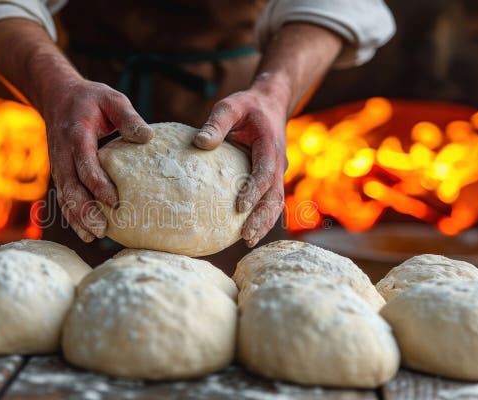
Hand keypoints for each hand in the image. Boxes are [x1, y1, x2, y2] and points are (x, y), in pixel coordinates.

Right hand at [42, 78, 153, 241]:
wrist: (57, 96)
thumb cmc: (90, 99)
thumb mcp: (111, 99)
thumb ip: (128, 117)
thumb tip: (149, 137)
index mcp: (76, 136)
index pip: (85, 164)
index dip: (98, 185)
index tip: (116, 201)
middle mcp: (63, 154)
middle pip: (71, 187)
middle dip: (85, 210)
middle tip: (103, 230)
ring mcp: (58, 165)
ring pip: (65, 196)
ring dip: (77, 218)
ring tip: (94, 237)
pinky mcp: (60, 172)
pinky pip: (63, 197)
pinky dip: (72, 216)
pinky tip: (85, 233)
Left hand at [193, 77, 288, 246]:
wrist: (270, 104)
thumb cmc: (246, 106)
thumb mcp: (230, 106)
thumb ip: (216, 123)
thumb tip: (199, 143)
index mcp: (269, 145)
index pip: (265, 171)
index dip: (254, 190)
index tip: (239, 207)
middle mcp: (278, 162)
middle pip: (275, 195)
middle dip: (262, 217)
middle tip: (246, 236)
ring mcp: (277, 173)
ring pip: (276, 202)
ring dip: (264, 222)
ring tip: (248, 241)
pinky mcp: (272, 179)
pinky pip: (270, 201)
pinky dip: (263, 218)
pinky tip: (247, 234)